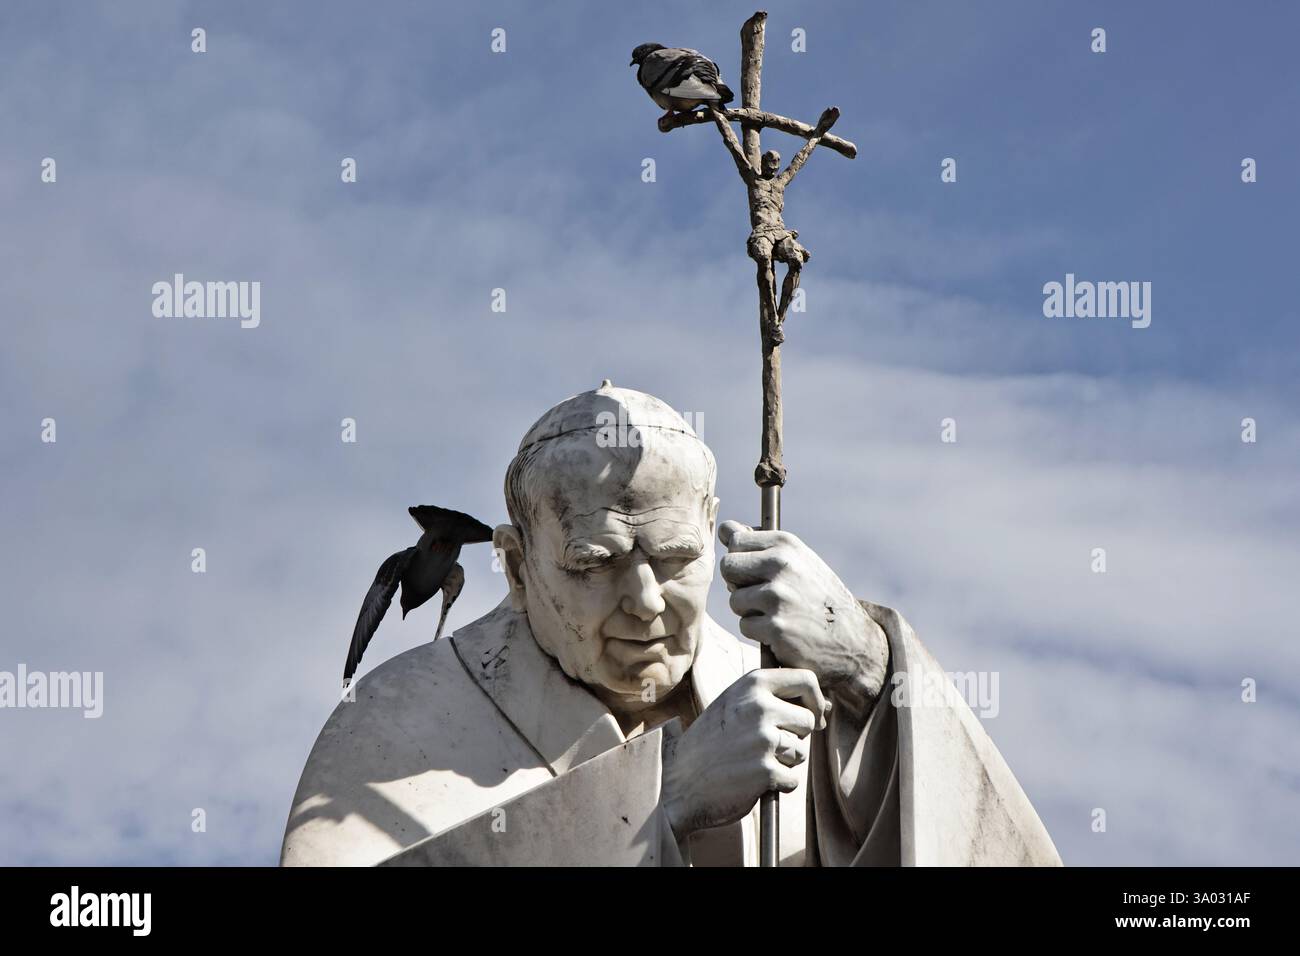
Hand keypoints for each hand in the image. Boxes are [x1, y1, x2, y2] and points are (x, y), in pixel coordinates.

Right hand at [661, 668, 827, 838]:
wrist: (678, 782)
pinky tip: (750, 780)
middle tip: (763, 746)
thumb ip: (771, 698)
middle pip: (808, 721)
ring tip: (751, 761)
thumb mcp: (733, 704)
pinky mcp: (766, 770)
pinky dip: (776, 785)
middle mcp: (759, 706)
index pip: (806, 679)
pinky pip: (792, 779)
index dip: (814, 701)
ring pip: (800, 752)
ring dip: (783, 763)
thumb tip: (826, 706)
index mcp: (752, 683)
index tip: (810, 716)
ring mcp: (763, 738)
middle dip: (793, 737)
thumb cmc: (710, 743)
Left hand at [718, 520, 888, 706]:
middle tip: (764, 595)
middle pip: (727, 568)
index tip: (757, 571)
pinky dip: (759, 632)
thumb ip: (761, 545)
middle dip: (739, 584)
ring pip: (735, 600)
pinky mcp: (776, 627)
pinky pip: (745, 626)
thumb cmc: (818, 597)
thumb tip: (725, 529)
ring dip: (750, 611)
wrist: (853, 639)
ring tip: (778, 614)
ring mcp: (778, 597)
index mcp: (786, 544)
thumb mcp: (798, 561)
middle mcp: (782, 565)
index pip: (735, 541)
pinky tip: (782, 631)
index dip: (741, 559)